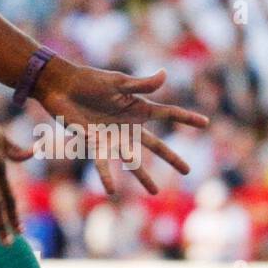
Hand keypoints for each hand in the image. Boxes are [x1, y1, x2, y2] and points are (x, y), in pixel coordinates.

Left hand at [36, 62, 208, 195]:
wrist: (61, 86)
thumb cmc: (89, 80)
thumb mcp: (117, 82)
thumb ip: (141, 84)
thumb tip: (165, 75)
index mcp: (137, 108)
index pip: (168, 113)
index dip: (186, 118)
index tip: (206, 123)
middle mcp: (127, 126)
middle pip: (154, 145)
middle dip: (171, 157)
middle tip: (188, 171)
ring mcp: (112, 136)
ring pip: (132, 160)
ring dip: (142, 176)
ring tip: (154, 192)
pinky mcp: (93, 143)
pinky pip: (102, 162)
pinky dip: (107, 176)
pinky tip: (111, 190)